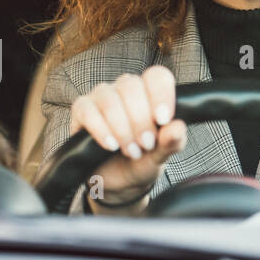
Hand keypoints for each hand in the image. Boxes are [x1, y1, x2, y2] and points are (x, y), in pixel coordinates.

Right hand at [69, 66, 187, 211]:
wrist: (118, 183)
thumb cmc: (142, 161)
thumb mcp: (161, 155)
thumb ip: (172, 141)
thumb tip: (178, 127)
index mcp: (149, 92)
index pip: (157, 76)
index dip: (160, 95)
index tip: (163, 120)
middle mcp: (125, 88)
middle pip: (132, 87)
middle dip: (140, 120)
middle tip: (146, 145)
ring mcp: (101, 96)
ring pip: (110, 100)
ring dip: (122, 129)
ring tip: (131, 151)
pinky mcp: (81, 110)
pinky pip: (88, 111)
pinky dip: (101, 130)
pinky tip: (111, 146)